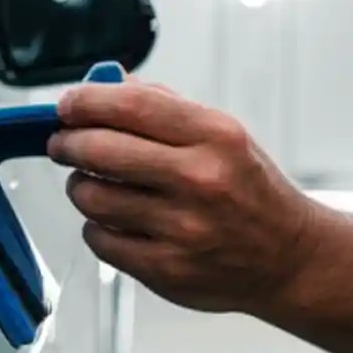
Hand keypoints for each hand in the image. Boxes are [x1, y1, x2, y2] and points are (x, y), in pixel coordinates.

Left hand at [48, 82, 320, 315]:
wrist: (291, 258)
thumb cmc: (248, 189)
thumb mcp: (222, 134)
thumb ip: (162, 106)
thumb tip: (101, 84)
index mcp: (215, 136)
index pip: (130, 104)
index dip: (85, 101)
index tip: (66, 105)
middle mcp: (200, 180)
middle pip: (99, 150)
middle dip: (67, 143)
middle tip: (62, 143)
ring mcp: (183, 228)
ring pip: (90, 196)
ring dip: (79, 186)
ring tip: (92, 183)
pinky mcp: (166, 268)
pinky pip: (98, 239)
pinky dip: (96, 226)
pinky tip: (114, 219)